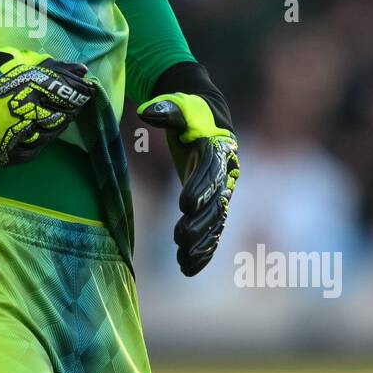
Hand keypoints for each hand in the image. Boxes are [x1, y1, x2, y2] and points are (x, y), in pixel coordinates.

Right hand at [0, 48, 95, 165]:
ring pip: (48, 136)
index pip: (68, 93)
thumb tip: (82, 71)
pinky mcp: (3, 151)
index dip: (78, 93)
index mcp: (30, 84)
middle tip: (62, 106)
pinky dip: (35, 145)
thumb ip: (50, 66)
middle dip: (67, 111)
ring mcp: (14, 134)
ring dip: (51, 128)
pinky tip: (33, 136)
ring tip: (44, 119)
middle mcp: (26, 111)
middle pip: (61, 116)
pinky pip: (30, 153)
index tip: (83, 91)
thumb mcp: (16, 60)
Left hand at [137, 91, 239, 276]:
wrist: (209, 117)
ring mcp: (223, 189)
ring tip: (184, 262)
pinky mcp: (216, 201)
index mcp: (218, 149)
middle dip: (199, 222)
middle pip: (216, 202)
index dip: (200, 187)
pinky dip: (204, 248)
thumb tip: (147, 111)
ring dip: (202, 243)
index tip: (184, 205)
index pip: (210, 171)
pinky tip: (189, 267)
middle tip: (180, 238)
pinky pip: (213, 228)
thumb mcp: (178, 105)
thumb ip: (165, 109)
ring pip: (216, 221)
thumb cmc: (189, 110)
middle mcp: (226, 172)